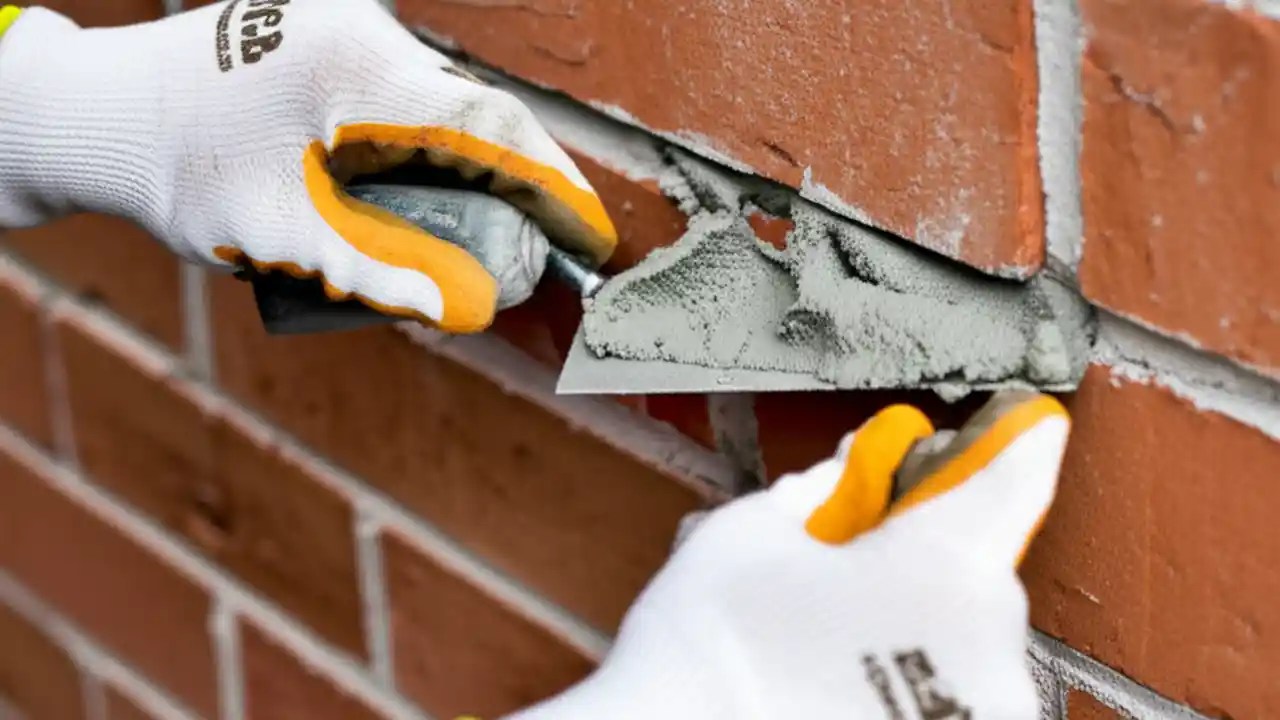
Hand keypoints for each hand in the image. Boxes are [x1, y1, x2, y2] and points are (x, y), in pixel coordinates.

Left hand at [0, 0, 615, 331]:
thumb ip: (376, 276)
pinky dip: (439, 145)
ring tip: (497, 228)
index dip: (554, 186)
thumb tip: (468, 313)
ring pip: (448, 102)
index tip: (591, 237)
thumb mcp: (279, 238)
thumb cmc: (180, 174)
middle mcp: (363, 32)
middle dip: (524, 183)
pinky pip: (414, 93)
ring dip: (479, 164)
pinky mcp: (337, 37)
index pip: (490, 126)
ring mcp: (350, 27)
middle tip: (551, 246)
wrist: (107, 114)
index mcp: (355, 73)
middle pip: (478, 113)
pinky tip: (435, 188)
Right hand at [511, 391, 1069, 718]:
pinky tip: (851, 675)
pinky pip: (959, 691)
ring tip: (840, 635)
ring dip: (925, 621)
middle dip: (931, 552)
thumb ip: (821, 492)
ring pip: (969, 634)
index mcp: (947, 563)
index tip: (1021, 427)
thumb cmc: (708, 643)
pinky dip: (921, 674)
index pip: (1017, 476)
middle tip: (860, 557)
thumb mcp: (752, 533)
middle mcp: (990, 642)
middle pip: (979, 564)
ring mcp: (985, 710)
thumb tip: (849, 467)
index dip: (1015, 444)